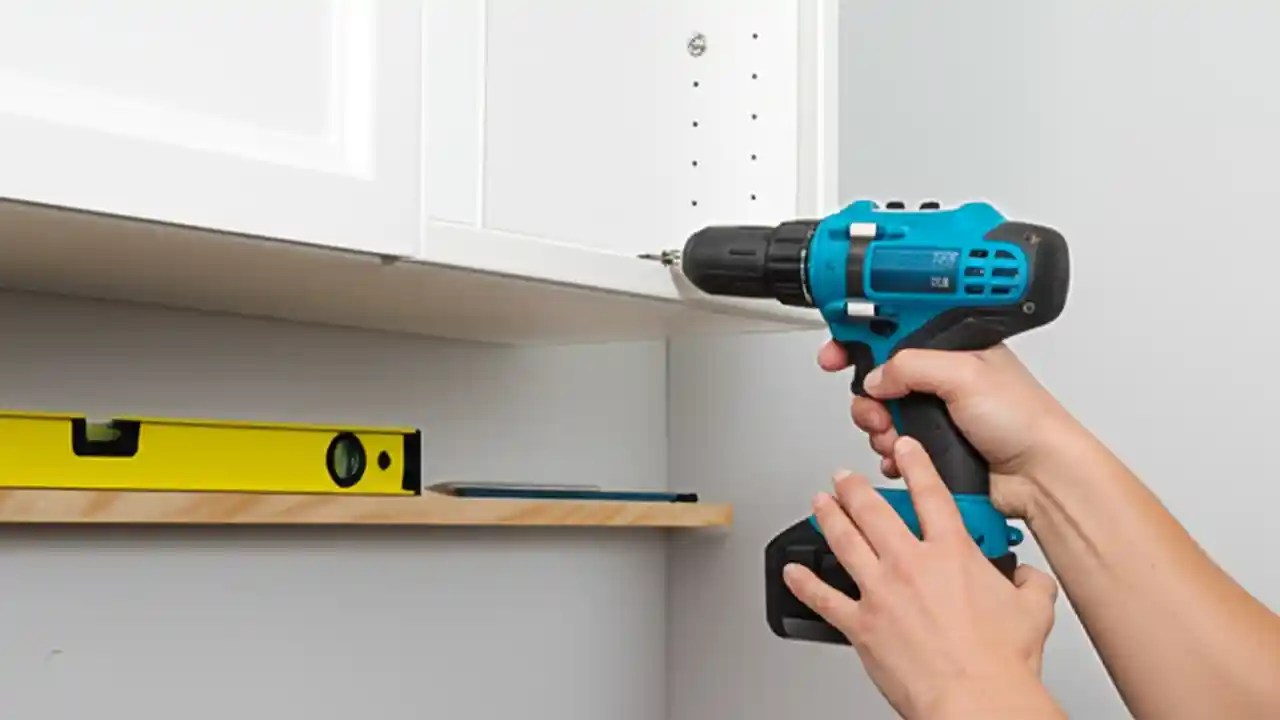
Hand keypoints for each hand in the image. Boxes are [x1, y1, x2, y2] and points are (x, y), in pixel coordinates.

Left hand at [783, 437, 1062, 718]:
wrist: (976, 700)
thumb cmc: (1001, 663)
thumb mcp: (1033, 610)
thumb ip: (1030, 583)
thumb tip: (1029, 577)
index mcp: (951, 553)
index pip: (930, 494)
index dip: (916, 464)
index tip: (905, 448)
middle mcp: (910, 564)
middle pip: (873, 511)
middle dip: (854, 487)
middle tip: (844, 476)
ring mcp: (881, 592)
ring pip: (844, 541)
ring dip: (828, 518)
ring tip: (819, 503)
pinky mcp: (861, 625)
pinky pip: (823, 599)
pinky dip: (803, 584)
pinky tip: (793, 572)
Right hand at [817, 341, 1082, 518]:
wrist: (1039, 475)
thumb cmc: (1025, 419)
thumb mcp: (964, 375)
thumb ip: (911, 365)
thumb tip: (875, 376)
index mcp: (950, 346)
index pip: (894, 327)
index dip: (860, 335)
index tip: (837, 349)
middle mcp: (941, 376)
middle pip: (877, 372)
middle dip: (868, 392)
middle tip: (877, 405)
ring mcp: (934, 411)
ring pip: (880, 410)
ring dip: (879, 426)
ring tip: (897, 434)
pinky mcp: (931, 443)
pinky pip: (891, 443)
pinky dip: (890, 451)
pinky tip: (904, 454)